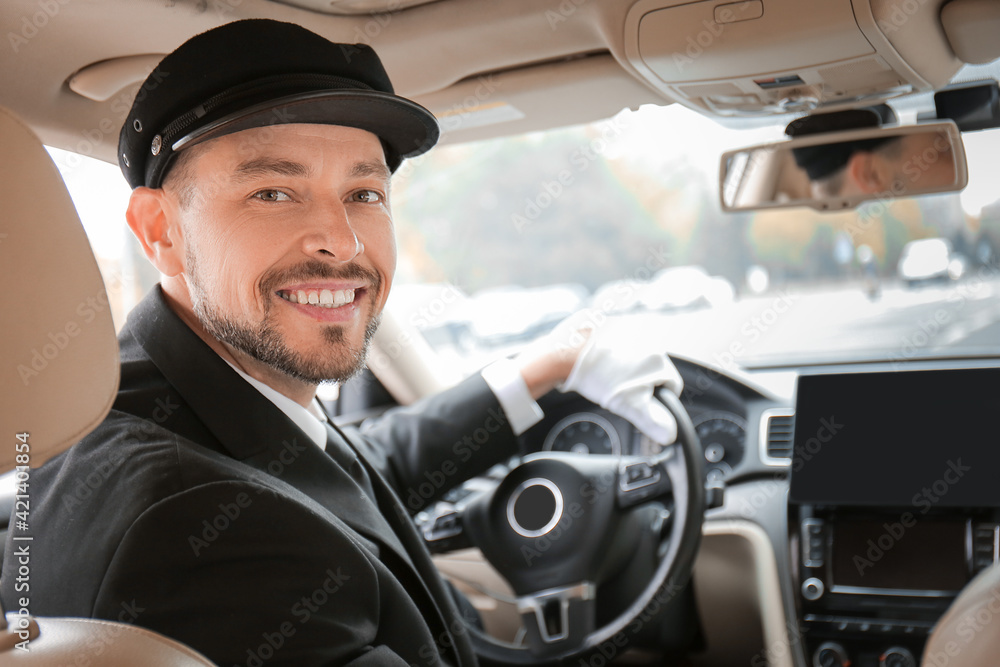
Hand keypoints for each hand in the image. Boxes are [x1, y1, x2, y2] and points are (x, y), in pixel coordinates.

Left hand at [516, 311, 682, 444]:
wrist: (567, 352)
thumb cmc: (597, 375)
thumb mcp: (629, 404)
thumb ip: (653, 421)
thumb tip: (669, 434)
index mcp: (659, 359)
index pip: (673, 385)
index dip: (659, 399)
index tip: (643, 402)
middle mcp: (650, 338)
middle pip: (654, 370)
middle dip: (641, 382)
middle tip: (622, 391)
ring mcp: (632, 327)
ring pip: (638, 356)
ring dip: (629, 366)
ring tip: (609, 376)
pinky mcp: (615, 322)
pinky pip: (622, 342)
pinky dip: (615, 352)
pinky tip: (602, 362)